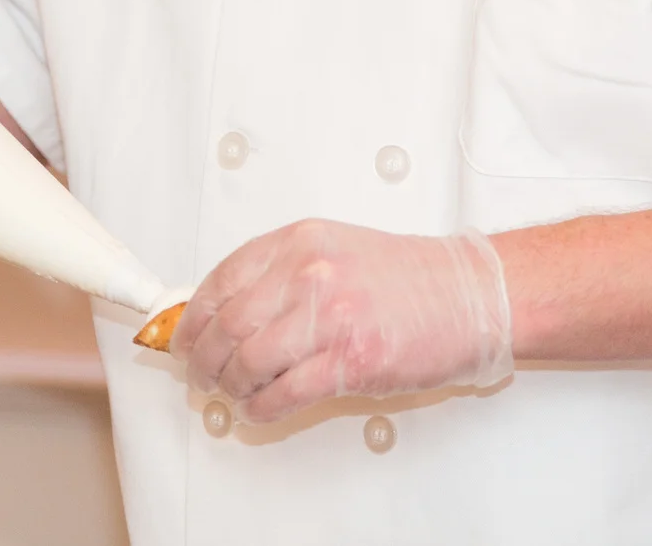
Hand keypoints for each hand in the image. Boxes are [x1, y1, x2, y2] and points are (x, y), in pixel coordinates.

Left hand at [172, 220, 511, 423]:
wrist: (470, 296)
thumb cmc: (407, 278)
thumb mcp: (333, 251)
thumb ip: (280, 275)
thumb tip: (224, 315)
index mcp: (299, 242)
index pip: (219, 281)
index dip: (190, 319)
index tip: (181, 339)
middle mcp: (309, 273)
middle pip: (226, 326)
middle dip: (203, 360)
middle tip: (201, 376)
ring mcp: (330, 317)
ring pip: (248, 362)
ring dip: (230, 387)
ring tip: (234, 394)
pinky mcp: (351, 360)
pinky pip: (283, 394)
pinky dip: (261, 409)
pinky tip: (261, 410)